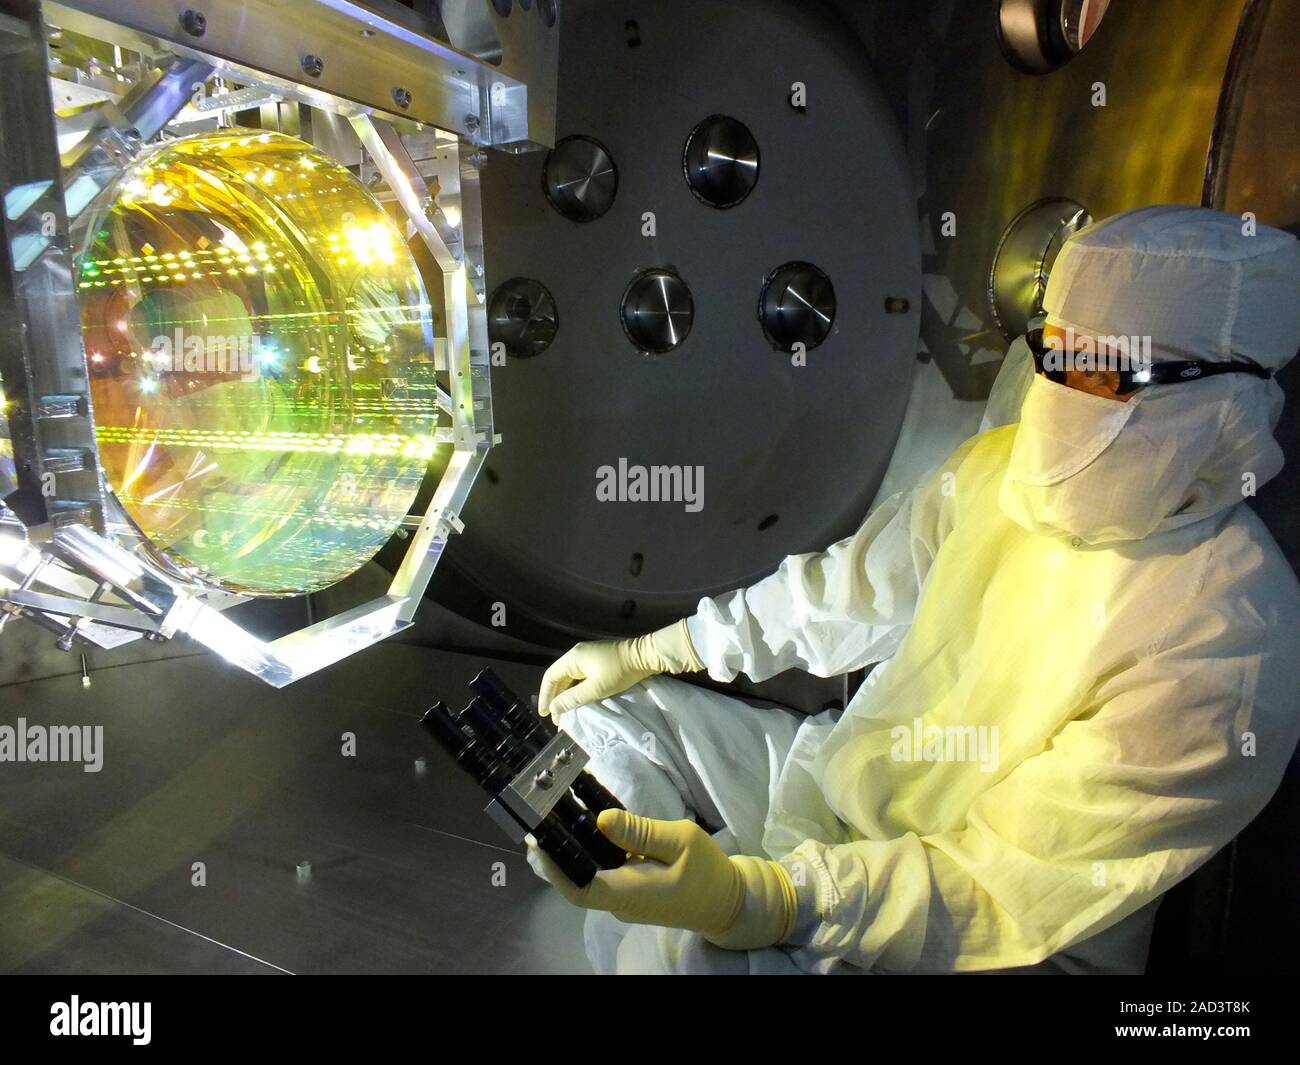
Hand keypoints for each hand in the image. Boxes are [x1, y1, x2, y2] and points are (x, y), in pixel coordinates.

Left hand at [526, 809, 795, 949]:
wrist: (729, 901)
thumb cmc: (707, 871)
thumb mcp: (680, 841)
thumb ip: (640, 831)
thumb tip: (601, 819)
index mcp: (629, 893)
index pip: (579, 888)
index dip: (554, 868)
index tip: (537, 841)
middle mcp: (619, 901)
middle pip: (577, 880)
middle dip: (557, 852)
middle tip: (542, 816)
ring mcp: (624, 898)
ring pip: (589, 875)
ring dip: (574, 849)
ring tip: (559, 813)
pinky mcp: (631, 891)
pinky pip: (604, 872)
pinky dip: (593, 851)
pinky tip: (590, 824)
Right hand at [537, 619, 702, 717]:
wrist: (646, 656)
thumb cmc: (619, 672)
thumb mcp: (595, 689)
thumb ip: (572, 699)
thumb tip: (555, 708)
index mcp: (573, 658)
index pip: (550, 677)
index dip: (545, 696)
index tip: (545, 714)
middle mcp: (577, 654)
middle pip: (559, 677)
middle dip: (556, 698)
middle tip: (557, 718)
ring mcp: (588, 656)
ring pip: (570, 678)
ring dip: (567, 695)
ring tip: (567, 713)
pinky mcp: (598, 660)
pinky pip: (581, 676)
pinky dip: (577, 689)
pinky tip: (579, 701)